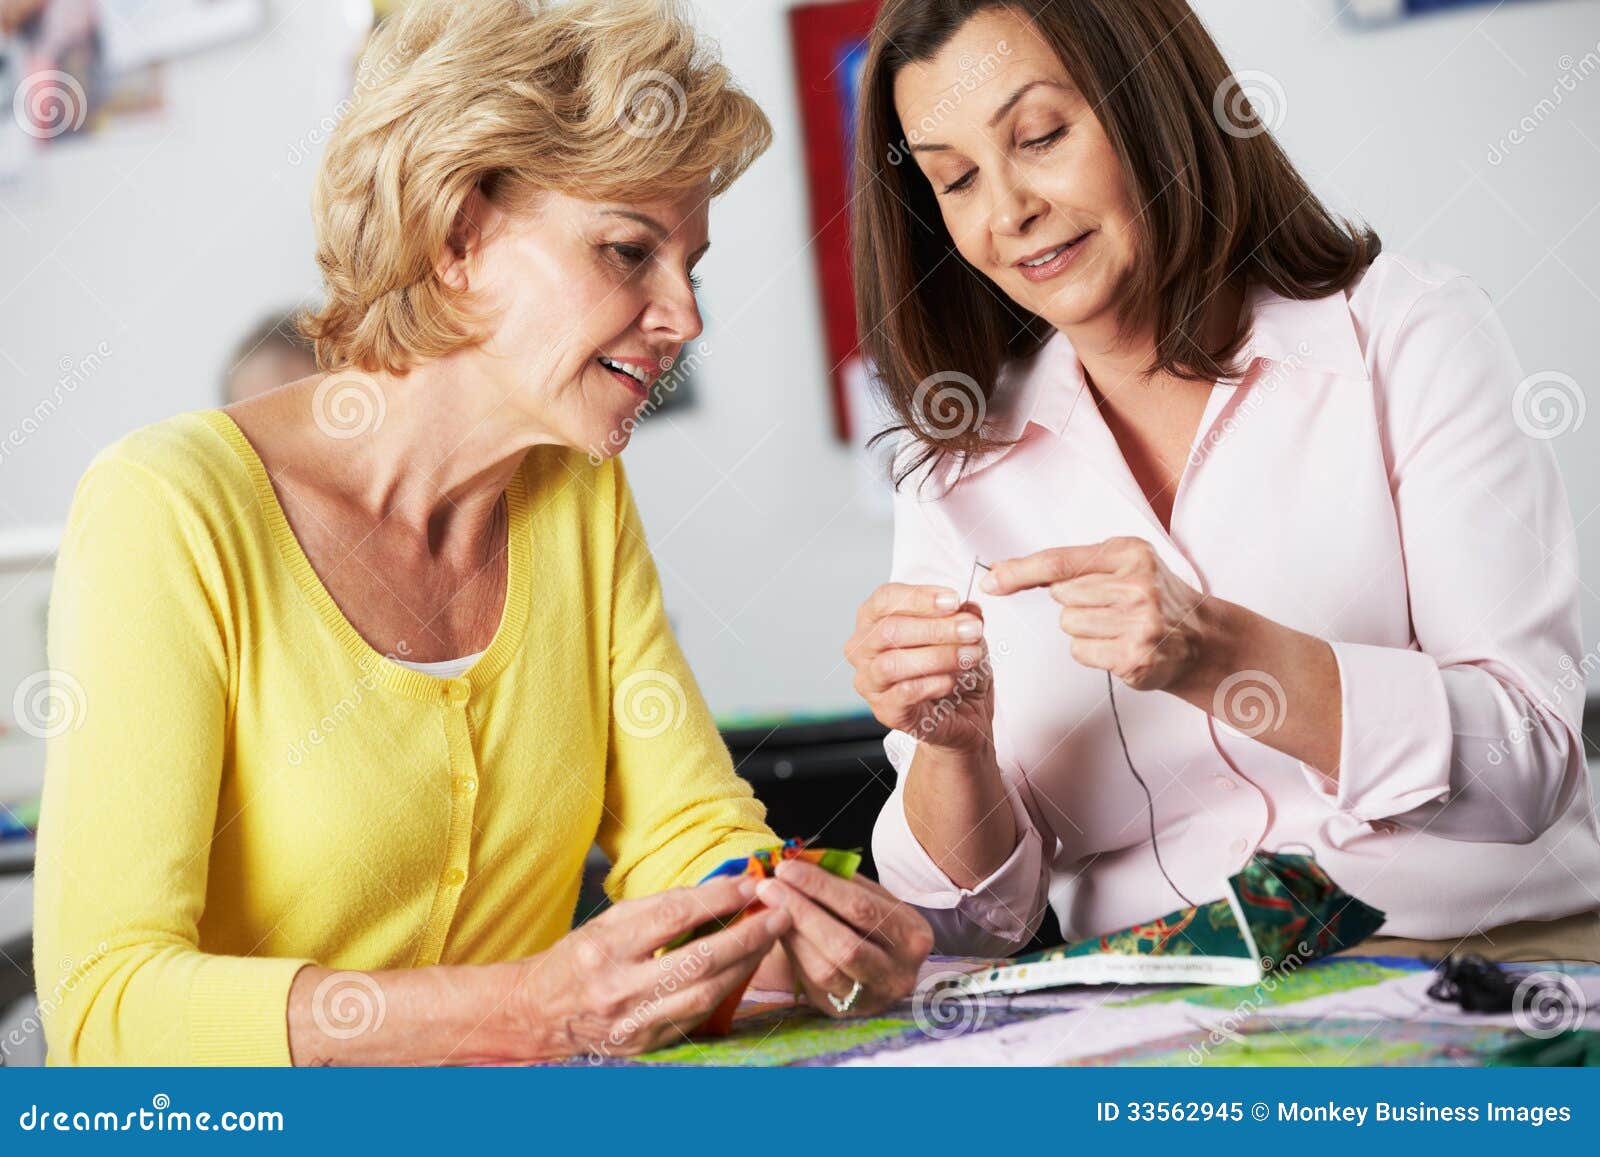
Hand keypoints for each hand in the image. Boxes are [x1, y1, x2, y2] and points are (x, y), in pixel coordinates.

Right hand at [506, 876, 789, 1059]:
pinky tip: (744, 967)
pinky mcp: (647, 1042)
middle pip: (698, 960)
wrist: (542, 1012)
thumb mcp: (611, 920)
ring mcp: (635, 1021)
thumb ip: (663, 906)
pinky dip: (727, 988)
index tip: (748, 884)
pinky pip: (698, 1013)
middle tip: (778, 913)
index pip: (672, 917)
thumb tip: (719, 889)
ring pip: (706, 992)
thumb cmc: (579, 957)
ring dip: (745, 963)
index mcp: (606, 948)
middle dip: (746, 935)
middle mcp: (619, 987)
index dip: (717, 899)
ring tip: (769, 938)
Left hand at [755, 860, 932, 1017]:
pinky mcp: (846, 1011)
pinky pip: (813, 983)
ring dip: (792, 933)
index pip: (862, 908)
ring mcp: (873, 997)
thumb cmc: (871, 920)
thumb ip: (840, 880)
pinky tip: (776, 929)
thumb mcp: (869, 896)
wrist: (876, 961)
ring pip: (826, 969)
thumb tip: (798, 861)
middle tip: (769, 886)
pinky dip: (793, 953)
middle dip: (802, 911)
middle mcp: (899, 973)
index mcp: (913, 935)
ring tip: (768, 905)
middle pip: (845, 944)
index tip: (787, 868)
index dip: (821, 887)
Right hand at [845, 582, 993, 753]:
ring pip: (893, 663)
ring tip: (970, 656)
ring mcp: (869, 681)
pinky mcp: (884, 710)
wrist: (962, 712)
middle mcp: (863, 648)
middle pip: (889, 630)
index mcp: (874, 619)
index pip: (885, 598)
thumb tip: (969, 608)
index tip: (954, 600)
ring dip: (938, 656)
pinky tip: (952, 680)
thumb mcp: (964, 633)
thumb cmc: (952, 665)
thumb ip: (964, 617)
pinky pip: (904, 693)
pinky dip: (933, 684)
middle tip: (972, 630)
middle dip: (936, 628)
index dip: (920, 598)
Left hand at [983, 537, 1209, 692]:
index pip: (1060, 561)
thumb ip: (1072, 565)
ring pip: (1070, 626)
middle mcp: (1138, 585)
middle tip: (1111, 608)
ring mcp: (1139, 622)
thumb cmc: (1155, 599)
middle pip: (1062, 598)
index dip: (1020, 571)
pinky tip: (1121, 646)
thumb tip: (1004, 569)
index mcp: (1130, 553)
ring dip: (1085, 630)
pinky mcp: (1135, 656)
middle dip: (1076, 605)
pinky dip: (1093, 652)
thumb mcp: (1124, 565)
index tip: (992, 579)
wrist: (1203, 638)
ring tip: (1118, 627)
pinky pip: (1081, 652)